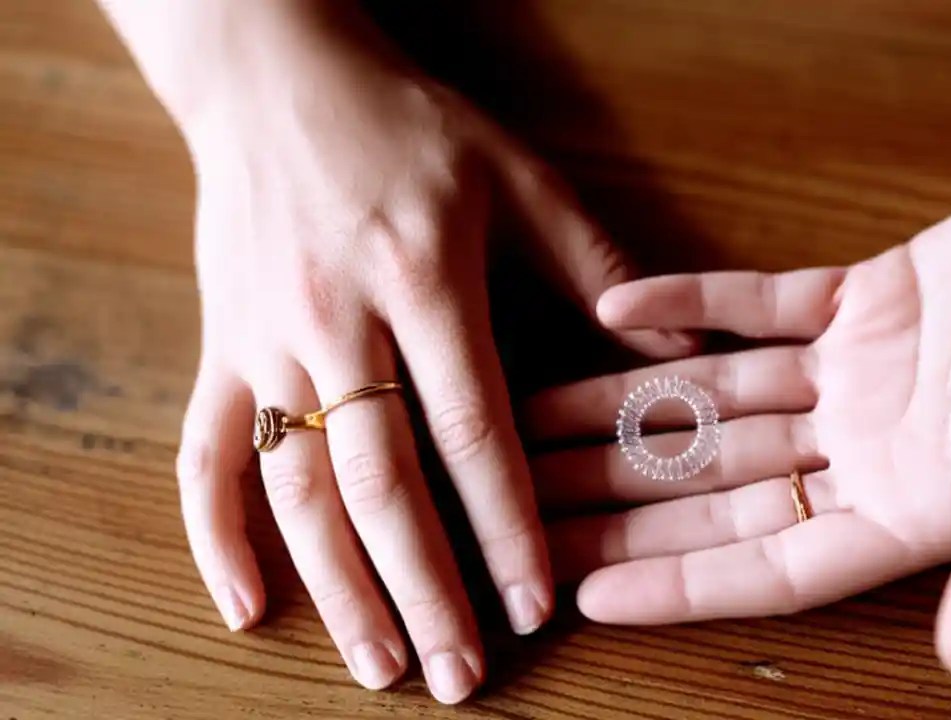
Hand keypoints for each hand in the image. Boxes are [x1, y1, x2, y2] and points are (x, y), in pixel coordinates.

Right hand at [171, 12, 688, 700]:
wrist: (276, 76)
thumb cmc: (408, 125)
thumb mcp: (515, 174)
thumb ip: (599, 264)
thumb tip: (684, 350)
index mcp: (424, 277)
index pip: (472, 429)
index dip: (508, 524)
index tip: (537, 603)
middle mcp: (338, 319)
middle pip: (382, 479)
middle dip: (425, 586)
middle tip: (462, 674)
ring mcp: (265, 339)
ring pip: (296, 484)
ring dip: (337, 586)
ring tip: (381, 665)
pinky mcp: (218, 346)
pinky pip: (202, 452)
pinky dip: (215, 535)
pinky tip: (247, 606)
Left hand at [527, 136, 950, 674]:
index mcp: (928, 504)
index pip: (778, 565)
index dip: (681, 583)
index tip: (588, 591)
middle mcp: (880, 449)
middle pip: (724, 494)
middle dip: (624, 505)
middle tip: (524, 513)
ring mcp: (864, 373)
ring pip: (721, 404)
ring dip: (630, 410)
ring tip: (536, 422)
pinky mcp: (864, 295)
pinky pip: (756, 305)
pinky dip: (688, 304)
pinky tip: (614, 307)